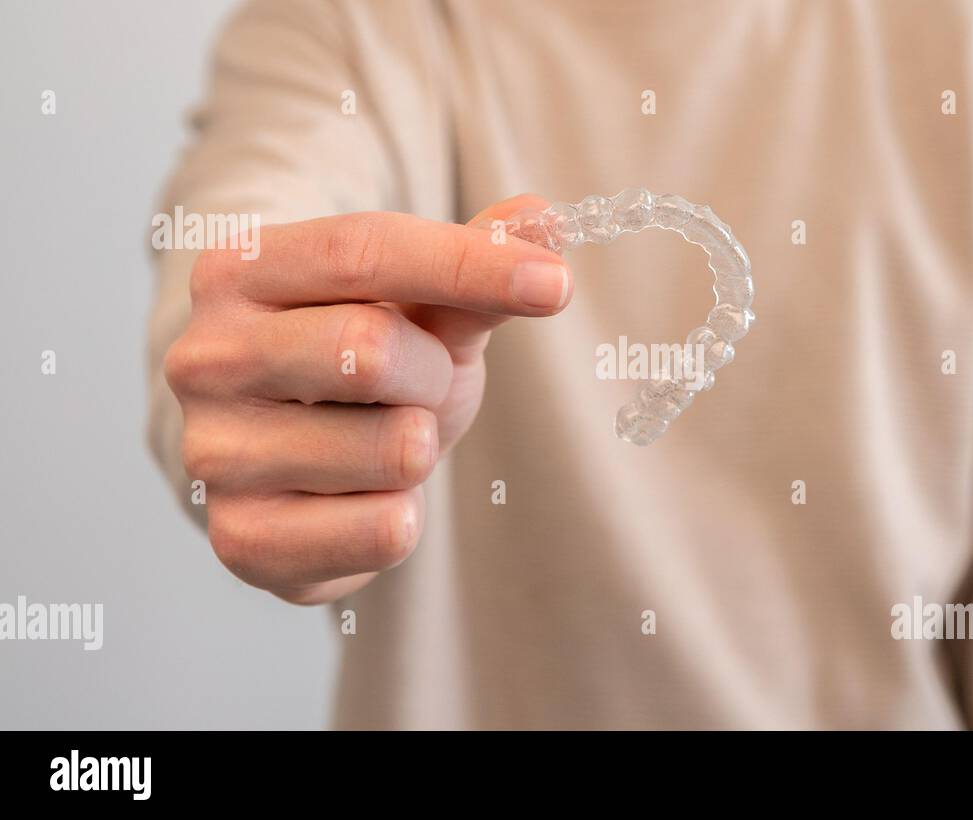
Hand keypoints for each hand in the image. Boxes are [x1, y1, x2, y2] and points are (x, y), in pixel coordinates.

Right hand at [163, 196, 568, 603]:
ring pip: (391, 447)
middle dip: (433, 373)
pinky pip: (382, 531)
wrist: (303, 475)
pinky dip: (406, 517)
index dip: (467, 264)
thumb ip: (476, 262)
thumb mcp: (422, 309)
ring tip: (385, 444)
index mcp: (238, 273)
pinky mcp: (240, 540)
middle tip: (422, 386)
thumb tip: (544, 219)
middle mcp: (204, 357)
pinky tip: (370, 502)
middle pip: (369, 346)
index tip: (554, 284)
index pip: (362, 249)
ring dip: (420, 449)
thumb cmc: (364, 373)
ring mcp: (214, 453)